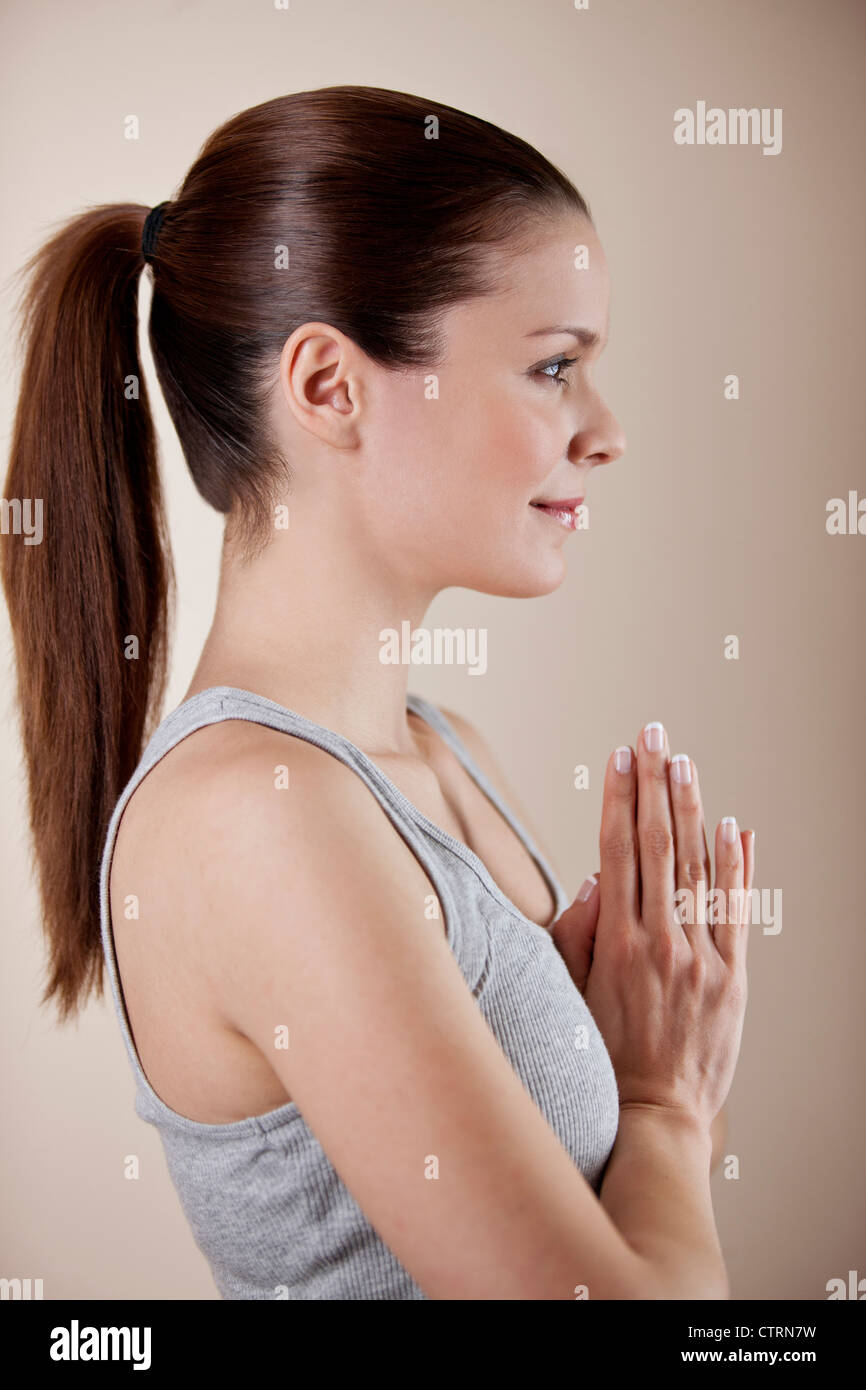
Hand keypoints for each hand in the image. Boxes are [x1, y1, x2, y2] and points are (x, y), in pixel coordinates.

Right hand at [553, 724, 754, 1129]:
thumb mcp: (569, 992)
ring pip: (696, 866)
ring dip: (690, 808)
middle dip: (653, 782)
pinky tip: (732, 826)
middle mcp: (659, 940)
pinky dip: (735, 866)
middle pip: (656, 843)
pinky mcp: (732, 977)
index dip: (617, 796)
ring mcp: (700, 957)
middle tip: (652, 735)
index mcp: (615, 941)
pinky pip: (736, 910)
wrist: (653, 1113)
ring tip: (684, 761)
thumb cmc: (602, 1052)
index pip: (616, 849)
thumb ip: (578, 932)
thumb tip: (596, 876)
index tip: (618, 756)